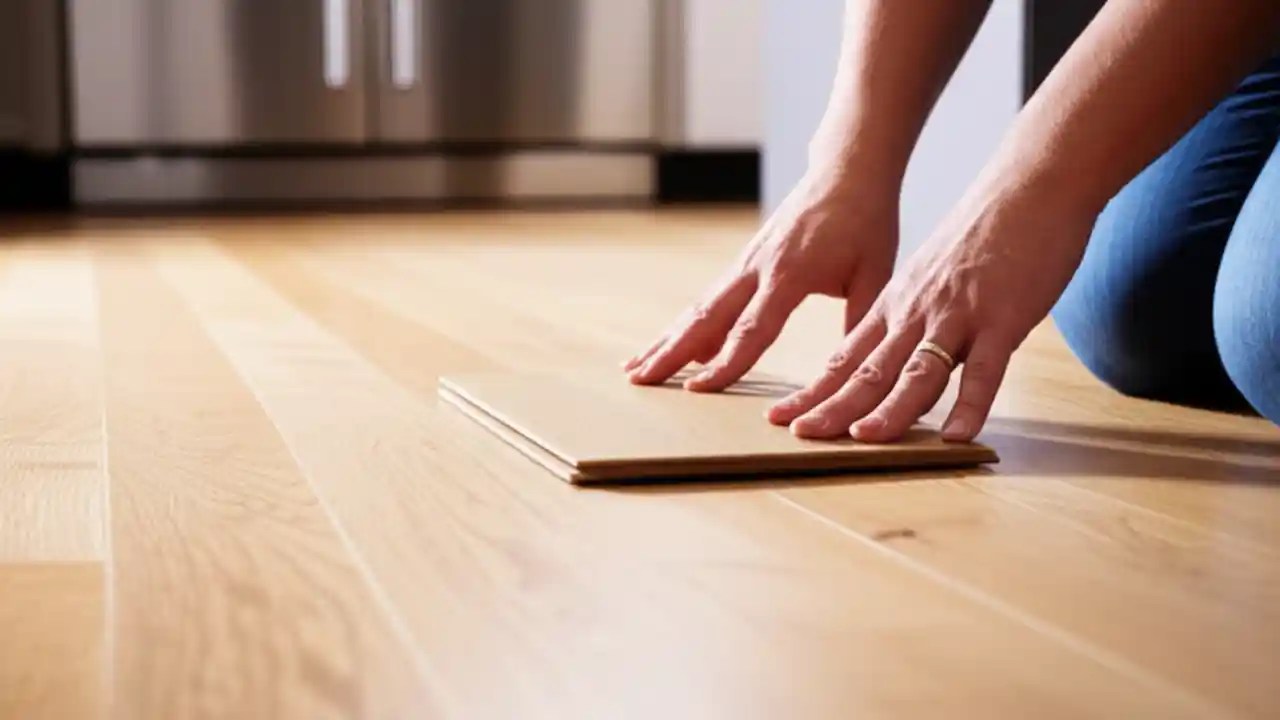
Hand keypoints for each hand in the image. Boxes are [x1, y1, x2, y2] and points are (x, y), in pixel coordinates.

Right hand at [625, 169, 898, 390]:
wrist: (848, 169)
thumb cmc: (867, 221)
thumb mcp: (875, 273)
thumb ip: (858, 322)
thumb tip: (855, 374)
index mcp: (790, 274)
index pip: (751, 329)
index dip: (725, 363)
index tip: (697, 389)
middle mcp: (757, 268)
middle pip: (706, 317)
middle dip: (671, 352)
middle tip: (639, 381)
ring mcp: (747, 263)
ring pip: (700, 308)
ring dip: (667, 339)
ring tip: (636, 369)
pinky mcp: (746, 261)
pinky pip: (712, 298)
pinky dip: (689, 325)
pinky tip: (674, 347)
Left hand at [767, 182, 1094, 442]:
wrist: (1030, 186)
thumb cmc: (983, 234)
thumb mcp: (929, 275)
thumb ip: (911, 315)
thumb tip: (895, 355)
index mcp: (897, 304)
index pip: (847, 358)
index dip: (816, 391)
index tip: (782, 417)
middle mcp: (917, 312)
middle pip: (869, 370)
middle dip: (833, 406)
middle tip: (801, 435)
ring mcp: (958, 316)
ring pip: (918, 372)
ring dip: (891, 409)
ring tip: (864, 440)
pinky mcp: (1003, 319)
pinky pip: (985, 370)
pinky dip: (971, 405)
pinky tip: (958, 436)